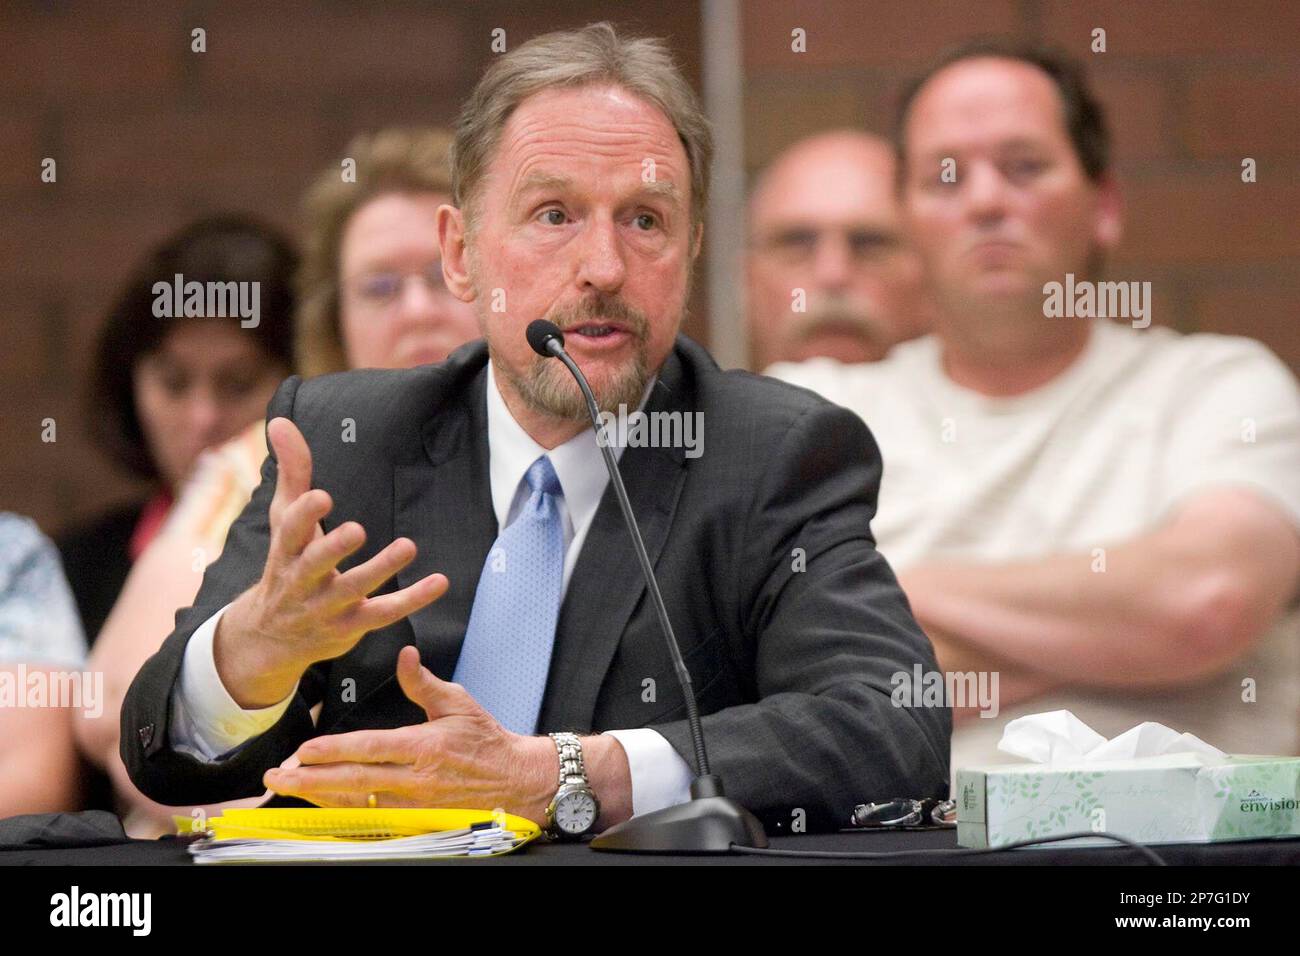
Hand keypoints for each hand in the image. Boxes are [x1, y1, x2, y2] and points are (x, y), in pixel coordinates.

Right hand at [215, 418, 448, 707]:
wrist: (271, 637)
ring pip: (353, 589)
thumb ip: (292, 472)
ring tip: (408, 545)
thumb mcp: (284, 520)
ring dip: (380, 569)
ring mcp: (326, 607)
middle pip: (314, 565)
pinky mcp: (351, 625)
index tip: (321, 495)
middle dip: (333, 549)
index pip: (288, 531)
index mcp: (284, 551)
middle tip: (358, 530)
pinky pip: (384, 613)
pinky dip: (412, 599)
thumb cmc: (286, 563)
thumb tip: (282, 420)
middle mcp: (301, 581)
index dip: (304, 514)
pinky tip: (439, 581)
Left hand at [262, 646, 556, 822]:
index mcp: (425, 747)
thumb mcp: (459, 703)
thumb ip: (424, 683)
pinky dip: (345, 815)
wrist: (517, 781)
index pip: (370, 749)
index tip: (304, 749)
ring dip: (320, 797)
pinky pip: (373, 821)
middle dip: (312, 779)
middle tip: (279, 775)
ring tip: (291, 789)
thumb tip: (405, 658)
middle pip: (354, 782)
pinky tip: (324, 809)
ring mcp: (415, 805)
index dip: (334, 751)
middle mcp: (416, 779)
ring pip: (357, 804)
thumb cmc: (488, 743)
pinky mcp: (416, 821)